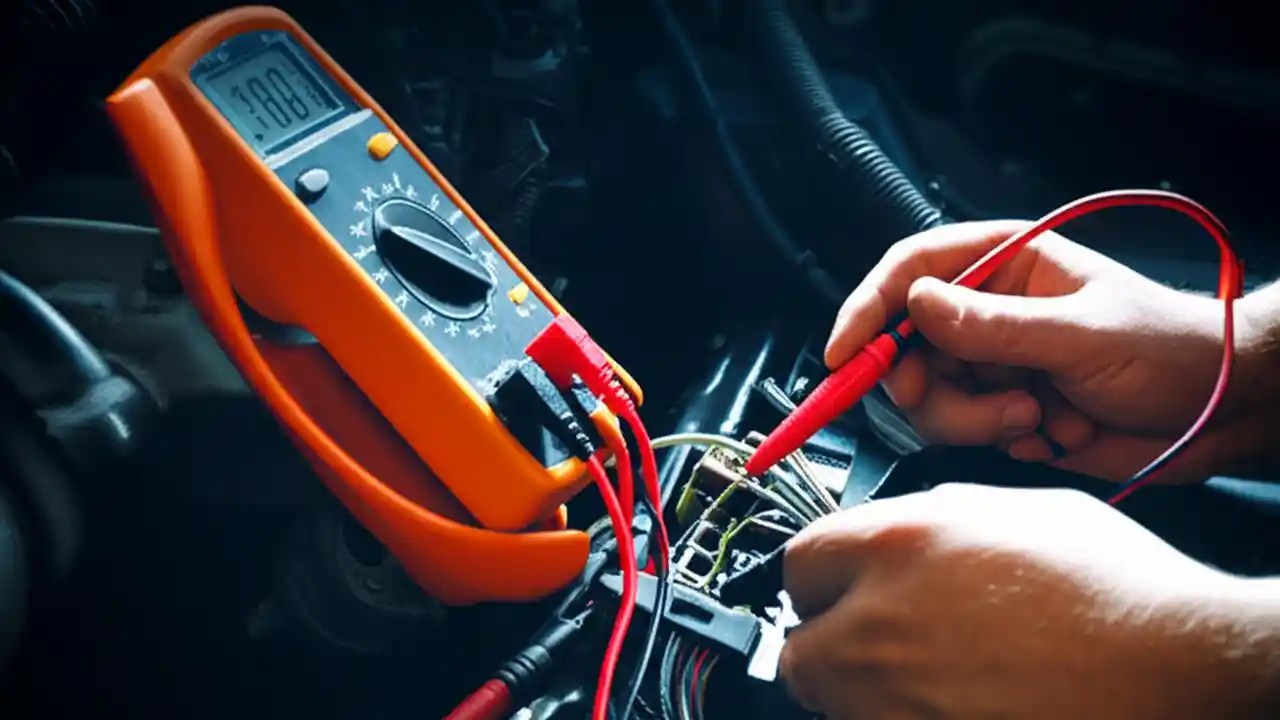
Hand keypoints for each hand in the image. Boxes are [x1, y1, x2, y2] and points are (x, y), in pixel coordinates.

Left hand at [779, 484, 1279, 719]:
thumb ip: (936, 515)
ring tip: (924, 672)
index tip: (836, 586)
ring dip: (861, 685)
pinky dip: (898, 716)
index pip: (800, 562)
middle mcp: (879, 623)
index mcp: (896, 545)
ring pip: (834, 700)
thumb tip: (905, 524)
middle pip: (801, 646)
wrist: (1172, 665)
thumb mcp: (1016, 508)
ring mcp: (894, 697)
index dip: (821, 576)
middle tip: (870, 639)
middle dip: (828, 642)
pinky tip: (949, 700)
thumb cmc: (1113, 591)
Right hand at [826, 220, 1279, 482]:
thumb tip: (916, 306)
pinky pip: (959, 431)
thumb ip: (995, 325)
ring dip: (971, 419)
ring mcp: (990, 363)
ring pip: (927, 397)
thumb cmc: (1169, 348)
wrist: (1219, 413)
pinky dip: (996, 438)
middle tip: (976, 405)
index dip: (867, 309)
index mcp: (1003, 263)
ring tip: (1033, 418)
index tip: (844, 354)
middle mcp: (985, 311)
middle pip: (904, 346)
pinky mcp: (999, 410)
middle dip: (928, 386)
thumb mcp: (1081, 333)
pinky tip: (1048, 430)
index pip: (910, 272)